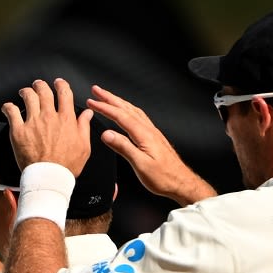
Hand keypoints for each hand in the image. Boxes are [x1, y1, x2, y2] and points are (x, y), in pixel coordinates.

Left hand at [3, 78, 91, 173]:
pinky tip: (8, 107)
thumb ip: (84, 127)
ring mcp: (33, 122)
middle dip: (41, 85)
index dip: (61, 84)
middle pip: (44, 91)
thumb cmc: (67, 166)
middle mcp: (49, 117)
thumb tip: (87, 113)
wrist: (49, 177)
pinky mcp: (18, 131)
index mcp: (66, 119)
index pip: (64, 93)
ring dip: (26, 91)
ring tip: (25, 92)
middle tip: (39, 85)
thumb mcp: (84, 147)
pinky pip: (11, 112)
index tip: (59, 83)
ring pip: (28, 97)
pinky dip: (8, 107)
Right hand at [88, 84, 215, 205]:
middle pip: (126, 108)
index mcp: (144, 135)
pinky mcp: (154, 137)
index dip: (104, 107)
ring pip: (133, 111)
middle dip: (109, 98)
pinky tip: (127, 112)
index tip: (92, 101)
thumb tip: (107, 134)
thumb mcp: (141, 165)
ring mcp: (152, 132)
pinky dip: (128, 110)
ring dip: (119, 102)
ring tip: (108, 97)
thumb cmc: (163, 177)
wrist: (181, 182)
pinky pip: (139, 117)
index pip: (120, 116)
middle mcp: (149, 130)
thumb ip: (123, 147)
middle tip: (97, 90)